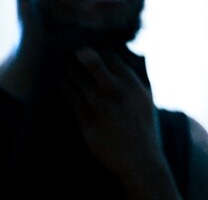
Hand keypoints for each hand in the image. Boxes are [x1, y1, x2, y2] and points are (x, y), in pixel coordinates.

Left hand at [61, 48, 181, 199]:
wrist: (138, 159)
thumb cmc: (144, 129)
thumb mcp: (146, 101)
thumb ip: (136, 82)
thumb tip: (128, 64)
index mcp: (135, 87)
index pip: (115, 61)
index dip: (102, 52)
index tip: (94, 48)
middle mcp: (117, 94)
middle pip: (94, 66)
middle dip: (83, 55)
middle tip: (75, 49)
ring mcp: (100, 108)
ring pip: (78, 82)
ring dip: (69, 71)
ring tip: (63, 64)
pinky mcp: (86, 123)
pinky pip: (71, 100)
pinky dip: (65, 88)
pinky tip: (60, 82)